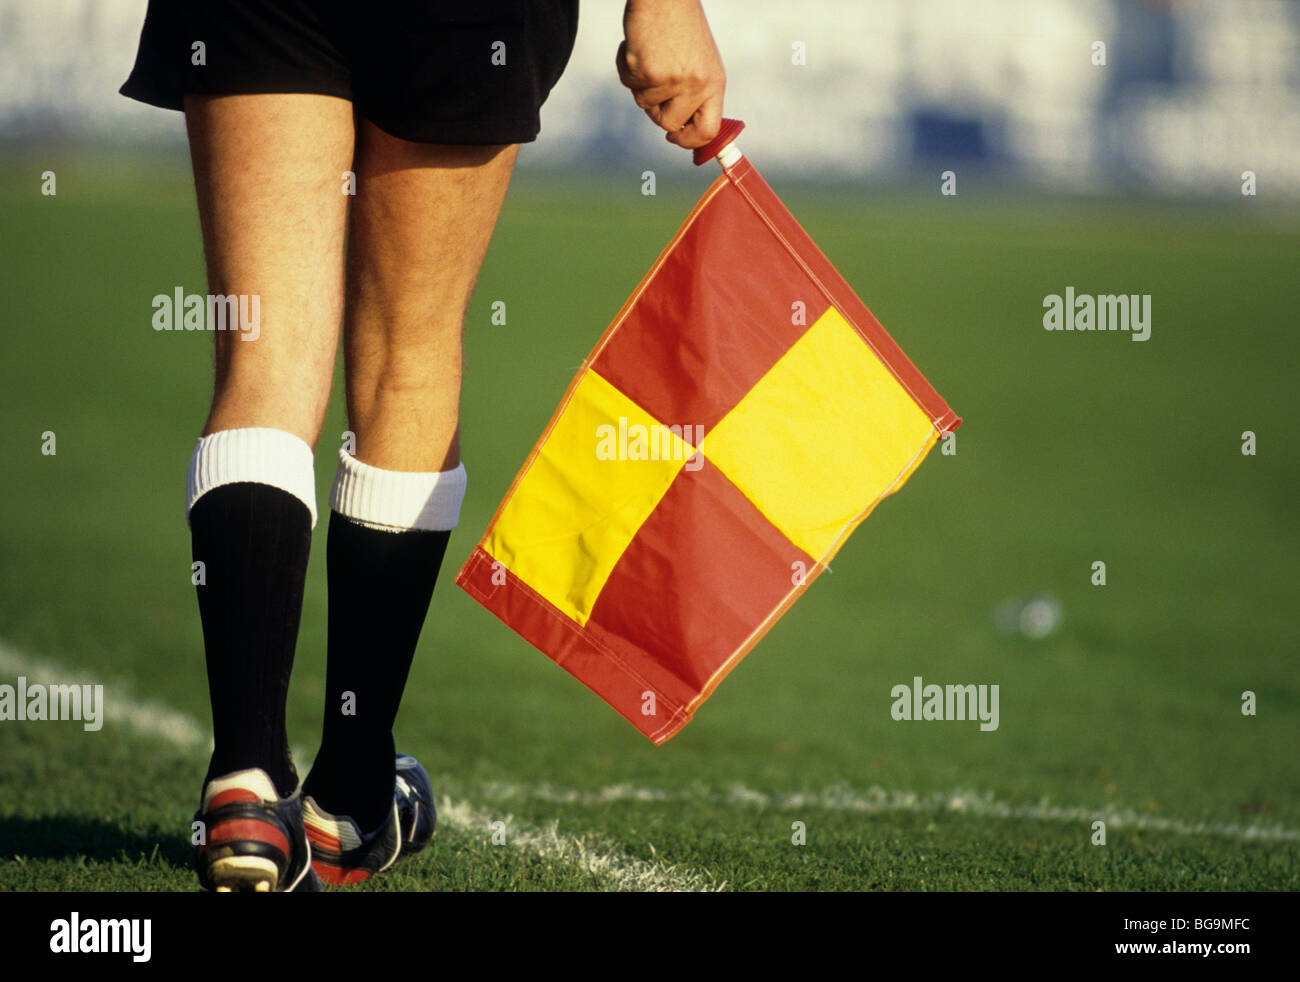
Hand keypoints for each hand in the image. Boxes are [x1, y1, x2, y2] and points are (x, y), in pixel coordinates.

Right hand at [616, 0, 725, 148]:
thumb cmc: (679, 25)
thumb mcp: (699, 61)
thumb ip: (695, 94)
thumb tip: (680, 129)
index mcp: (714, 83)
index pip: (708, 130)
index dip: (690, 141)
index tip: (675, 138)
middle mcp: (697, 85)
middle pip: (670, 124)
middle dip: (656, 109)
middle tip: (653, 81)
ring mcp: (673, 81)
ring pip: (644, 104)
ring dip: (640, 82)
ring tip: (649, 54)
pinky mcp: (648, 72)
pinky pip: (628, 84)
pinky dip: (626, 66)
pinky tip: (636, 47)